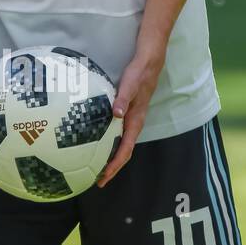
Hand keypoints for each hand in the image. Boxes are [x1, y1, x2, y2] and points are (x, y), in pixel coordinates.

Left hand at [95, 50, 164, 186]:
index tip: (105, 176)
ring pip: (121, 145)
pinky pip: (117, 135)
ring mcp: (130, 121)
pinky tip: (97, 144)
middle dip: (112, 168)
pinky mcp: (126, 115)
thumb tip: (116, 114)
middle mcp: (133, 124)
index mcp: (135, 121)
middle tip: (99, 181)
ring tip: (97, 168)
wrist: (149, 64)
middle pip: (123, 153)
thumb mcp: (130, 85)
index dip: (115, 165)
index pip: (125, 150)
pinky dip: (109, 144)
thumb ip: (123, 99)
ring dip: (111, 158)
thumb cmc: (139, 74)